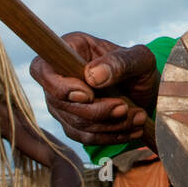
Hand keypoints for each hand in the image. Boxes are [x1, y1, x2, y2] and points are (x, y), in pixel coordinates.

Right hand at [30, 33, 159, 145]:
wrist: (145, 90)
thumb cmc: (139, 67)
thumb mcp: (139, 59)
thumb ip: (119, 63)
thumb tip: (93, 76)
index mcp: (69, 49)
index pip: (42, 69)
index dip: (58, 86)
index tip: (88, 95)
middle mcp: (59, 76)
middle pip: (60, 103)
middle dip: (96, 111)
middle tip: (124, 108)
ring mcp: (62, 102)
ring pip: (74, 123)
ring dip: (108, 126)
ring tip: (138, 118)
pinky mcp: (73, 123)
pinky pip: (85, 137)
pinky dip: (110, 137)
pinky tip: (132, 130)